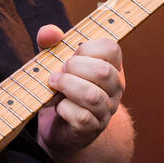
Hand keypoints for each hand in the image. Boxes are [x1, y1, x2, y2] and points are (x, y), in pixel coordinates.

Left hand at [35, 24, 124, 156]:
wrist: (61, 126)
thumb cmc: (62, 88)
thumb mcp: (55, 61)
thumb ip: (51, 43)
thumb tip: (48, 33)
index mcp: (111, 66)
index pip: (111, 48)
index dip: (86, 48)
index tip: (72, 55)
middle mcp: (115, 88)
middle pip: (103, 72)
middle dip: (74, 67)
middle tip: (59, 72)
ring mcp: (106, 110)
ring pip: (92, 96)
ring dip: (67, 86)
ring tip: (54, 85)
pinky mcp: (92, 129)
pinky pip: (82, 117)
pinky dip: (65, 108)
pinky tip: (58, 106)